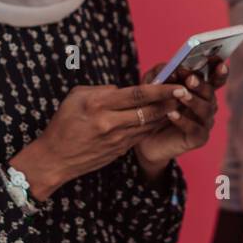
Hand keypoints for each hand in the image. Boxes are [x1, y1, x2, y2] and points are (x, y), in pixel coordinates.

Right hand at [11, 82, 186, 199]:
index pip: (138, 94)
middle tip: (187, 92)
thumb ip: (102, 91)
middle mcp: (110, 123)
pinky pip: (142, 135)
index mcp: (99, 105)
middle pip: (149, 111)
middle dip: (171, 101)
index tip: (178, 83)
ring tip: (180, 103)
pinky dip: (153, 126)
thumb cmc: (63, 123)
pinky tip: (163, 118)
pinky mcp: (119, 151)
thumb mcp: (76, 97)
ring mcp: (116, 140)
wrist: (55, 159)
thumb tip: (123, 90)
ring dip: (166, 114)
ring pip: (149, 124)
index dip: (161, 88)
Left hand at [133, 59, 228, 169]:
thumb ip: (161, 73)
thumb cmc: (152, 107)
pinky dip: (184, 121)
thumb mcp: (151, 85)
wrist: (143, 137)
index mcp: (200, 89)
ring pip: (206, 110)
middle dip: (201, 84)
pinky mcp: (198, 138)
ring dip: (193, 101)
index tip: (219, 61)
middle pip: (210, 92)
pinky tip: (172, 114)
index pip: (215, 78)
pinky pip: (195, 129)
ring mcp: (204, 122)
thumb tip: (173, 69)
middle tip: (190, 79)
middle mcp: (206, 104)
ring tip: (180, 95)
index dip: (220, 70)